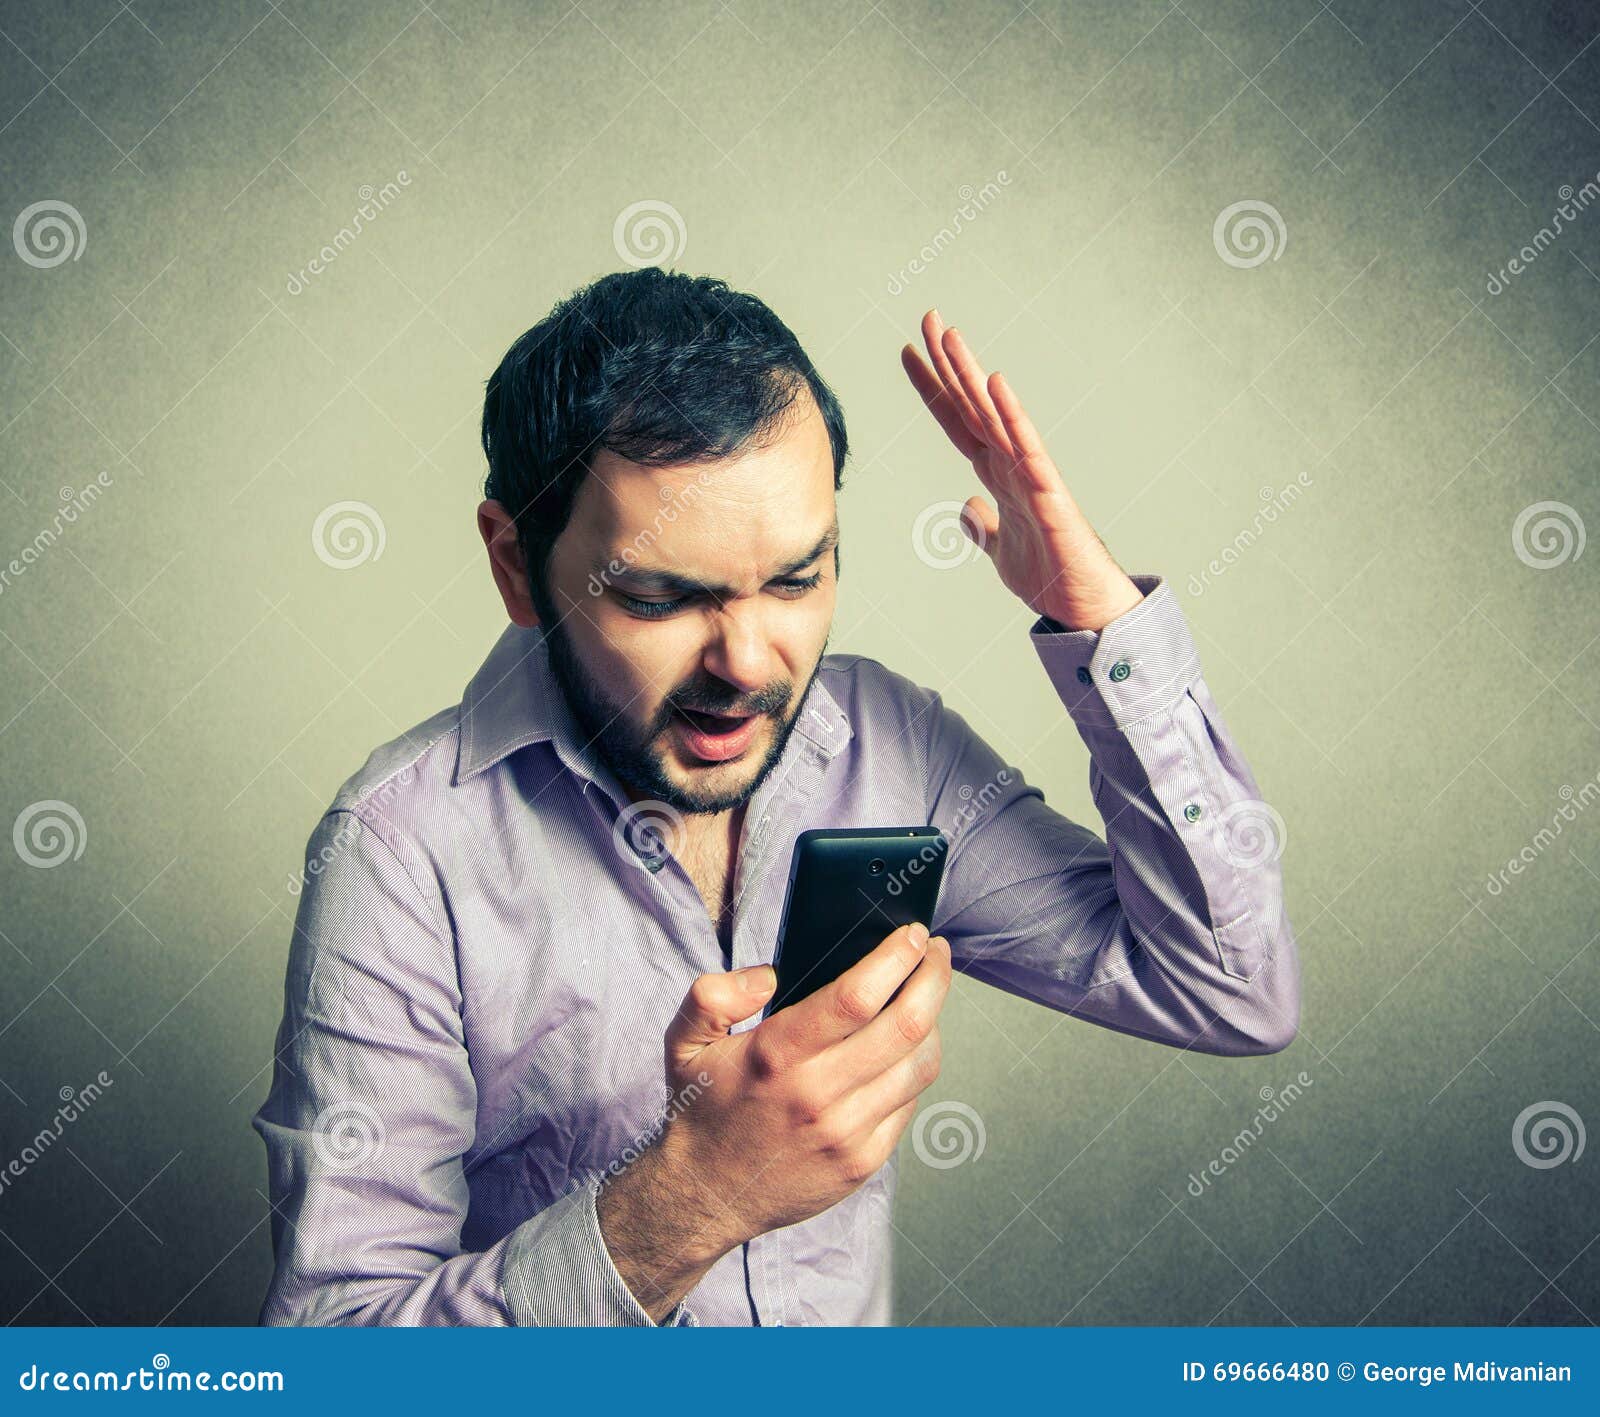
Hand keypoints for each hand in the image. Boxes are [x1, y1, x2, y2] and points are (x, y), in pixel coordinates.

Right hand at [595, 922, 951, 1321]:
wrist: (705, 1194)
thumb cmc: (704, 1109)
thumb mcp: (685, 1041)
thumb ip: (714, 994)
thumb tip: (769, 977)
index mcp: (777, 1055)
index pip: (857, 996)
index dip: (897, 958)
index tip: (915, 935)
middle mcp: (818, 1094)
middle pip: (907, 1025)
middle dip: (934, 978)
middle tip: (937, 955)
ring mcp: (846, 1133)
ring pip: (920, 1066)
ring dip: (933, 1023)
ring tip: (924, 1000)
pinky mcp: (862, 1162)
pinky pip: (910, 1105)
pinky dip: (914, 1070)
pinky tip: (903, 1053)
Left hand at [902, 309, 1144, 631]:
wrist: (1084, 610)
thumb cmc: (1049, 578)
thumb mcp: (1000, 551)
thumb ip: (983, 527)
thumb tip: (966, 508)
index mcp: (998, 475)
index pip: (957, 422)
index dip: (932, 388)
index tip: (909, 352)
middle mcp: (1013, 465)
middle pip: (973, 406)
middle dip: (949, 363)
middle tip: (928, 317)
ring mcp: (1032, 476)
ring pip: (997, 416)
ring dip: (972, 375)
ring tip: (951, 336)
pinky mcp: (1049, 496)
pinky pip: (1028, 449)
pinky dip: (1012, 416)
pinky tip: (995, 384)